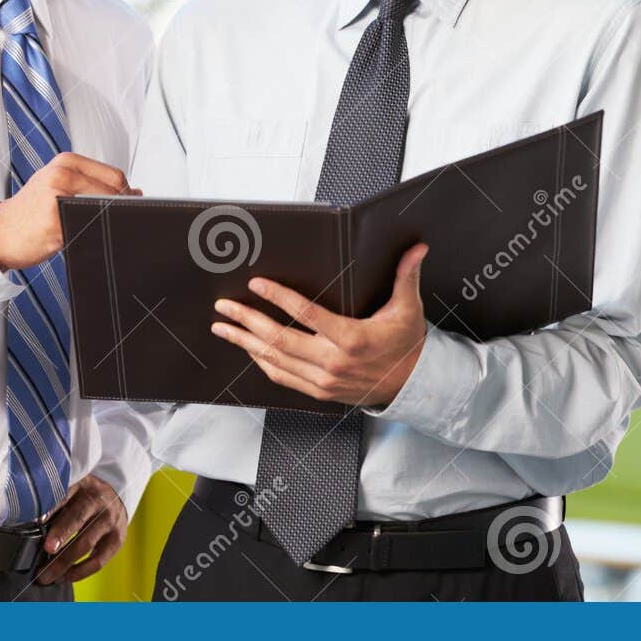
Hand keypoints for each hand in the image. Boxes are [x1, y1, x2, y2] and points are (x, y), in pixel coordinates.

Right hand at [0, 153, 138, 270]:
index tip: (128, 208)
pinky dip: (93, 235)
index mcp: (66, 162)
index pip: (114, 176)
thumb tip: (137, 192)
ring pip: (103, 209)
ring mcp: (57, 197)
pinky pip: (88, 229)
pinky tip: (81, 238)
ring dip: (108, 222)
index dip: (127, 195)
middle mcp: (61, 174)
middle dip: (122, 208)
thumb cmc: (33, 211)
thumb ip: (94, 184)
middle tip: (114, 222)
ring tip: (95, 229)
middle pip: (113, 192)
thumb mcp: (59, 184)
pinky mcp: (55, 222)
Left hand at [35, 474, 127, 584]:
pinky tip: (64, 578)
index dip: (51, 508)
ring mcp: (110, 521)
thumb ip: (54, 503)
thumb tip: (30, 524)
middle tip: (45, 551)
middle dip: (60, 535)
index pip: (66, 494)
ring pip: (86, 543)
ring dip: (64, 562)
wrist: (116, 498)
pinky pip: (98, 561)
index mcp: (83, 485)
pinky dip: (80, 572)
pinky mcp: (117, 539)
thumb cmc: (84, 497)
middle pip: (78, 518)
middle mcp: (99, 501)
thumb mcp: (71, 490)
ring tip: (46, 575)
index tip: (38, 521)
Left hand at [211, 243, 428, 406]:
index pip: (306, 315)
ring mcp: (323, 380)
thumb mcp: (407, 308)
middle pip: (280, 340)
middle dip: (247, 321)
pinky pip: (283, 377)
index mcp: (351, 338)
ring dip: (245, 343)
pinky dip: (262, 362)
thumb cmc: (406, 344)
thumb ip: (406, 276)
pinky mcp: (320, 391)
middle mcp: (333, 361)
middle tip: (225, 307)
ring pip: (275, 360)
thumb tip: (417, 249)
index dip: (278, 298)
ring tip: (223, 327)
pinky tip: (248, 349)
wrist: (412, 384)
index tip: (257, 285)